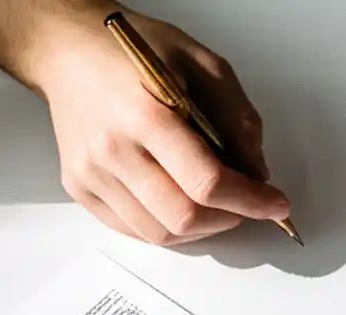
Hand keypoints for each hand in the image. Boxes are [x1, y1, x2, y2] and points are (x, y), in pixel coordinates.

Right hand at [31, 4, 290, 244]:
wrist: (69, 51)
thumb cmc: (134, 51)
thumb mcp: (201, 62)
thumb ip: (236, 117)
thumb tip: (256, 172)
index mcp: (145, 115)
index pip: (206, 182)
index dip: (250, 201)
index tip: (276, 204)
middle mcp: (113, 151)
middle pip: (182, 218)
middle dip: (228, 220)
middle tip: (246, 205)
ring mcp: (91, 174)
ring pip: (158, 233)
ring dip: (200, 230)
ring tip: (215, 205)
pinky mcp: (79, 187)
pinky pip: (132, 229)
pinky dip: (167, 228)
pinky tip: (182, 204)